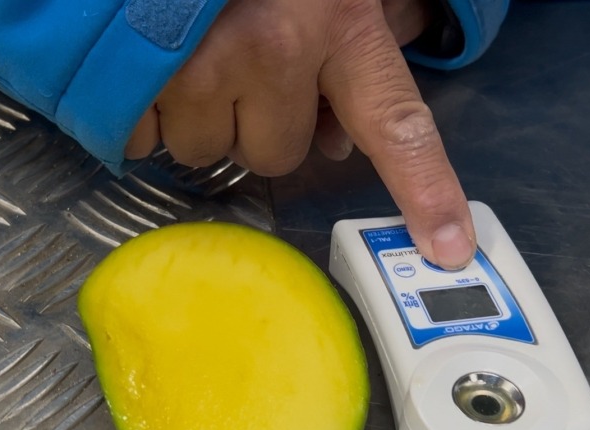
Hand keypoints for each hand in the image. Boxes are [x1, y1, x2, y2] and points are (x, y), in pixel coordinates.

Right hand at [125, 0, 475, 269]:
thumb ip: (344, 53)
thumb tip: (339, 140)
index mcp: (338, 23)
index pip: (395, 122)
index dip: (425, 188)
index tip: (447, 245)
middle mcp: (276, 49)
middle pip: (275, 157)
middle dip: (254, 127)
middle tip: (238, 72)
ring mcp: (204, 66)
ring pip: (207, 153)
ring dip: (197, 119)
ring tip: (190, 60)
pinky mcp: (142, 79)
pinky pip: (146, 141)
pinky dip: (143, 115)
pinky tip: (151, 71)